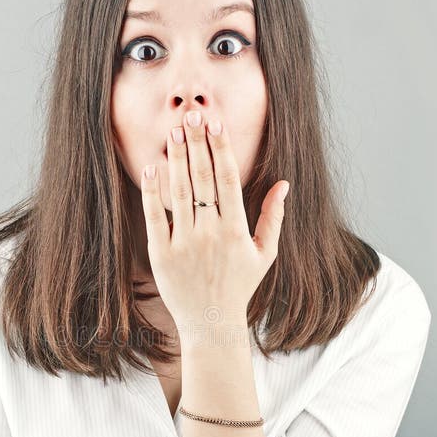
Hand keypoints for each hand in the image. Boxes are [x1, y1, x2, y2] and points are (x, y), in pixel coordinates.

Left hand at [140, 111, 288, 332]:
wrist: (211, 322)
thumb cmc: (239, 286)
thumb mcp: (265, 254)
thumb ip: (273, 218)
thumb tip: (284, 184)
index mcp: (236, 230)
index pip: (228, 179)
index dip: (222, 148)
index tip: (216, 123)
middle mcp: (210, 233)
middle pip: (203, 179)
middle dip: (197, 143)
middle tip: (190, 114)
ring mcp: (184, 243)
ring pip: (180, 192)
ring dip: (177, 159)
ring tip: (174, 132)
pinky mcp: (161, 254)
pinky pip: (155, 216)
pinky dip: (153, 191)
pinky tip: (153, 167)